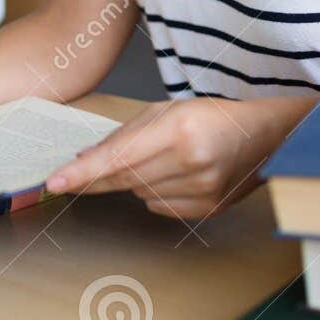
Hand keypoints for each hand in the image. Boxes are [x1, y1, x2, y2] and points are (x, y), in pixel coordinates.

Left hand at [45, 96, 314, 220]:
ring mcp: (201, 189)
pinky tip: (170, 175)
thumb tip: (84, 157)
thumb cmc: (213, 116)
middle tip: (76, 174)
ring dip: (132, 180)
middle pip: (124, 177)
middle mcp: (190, 162)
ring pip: (138, 193)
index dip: (82, 172)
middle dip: (100, 174)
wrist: (265, 138)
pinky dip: (152, 192)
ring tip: (156, 159)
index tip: (54, 182)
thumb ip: (125, 134)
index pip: (118, 157)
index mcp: (178, 129)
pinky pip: (157, 206)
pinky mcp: (206, 209)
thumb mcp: (167, 110)